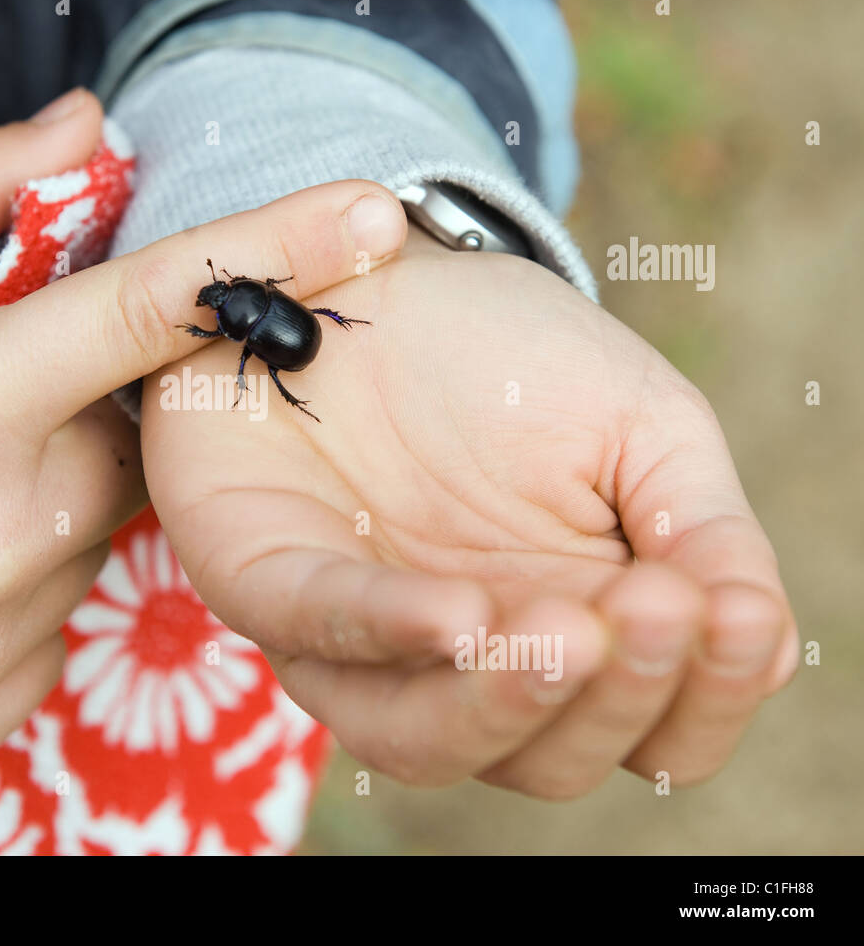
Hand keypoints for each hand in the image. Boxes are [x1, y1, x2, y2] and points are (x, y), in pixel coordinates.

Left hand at [142, 224, 797, 797]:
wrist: (385, 272)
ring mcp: (360, 640)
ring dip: (509, 701)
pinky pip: (323, 632)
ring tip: (575, 631)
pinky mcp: (270, 584)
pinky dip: (394, 630)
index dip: (699, 700)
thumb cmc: (511, 355)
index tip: (730, 615)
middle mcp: (463, 664)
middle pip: (547, 758)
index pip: (650, 731)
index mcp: (569, 633)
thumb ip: (701, 524)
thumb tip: (759, 632)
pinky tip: (463, 612)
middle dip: (617, 696)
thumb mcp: (638, 422)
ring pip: (426, 741)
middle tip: (662, 604)